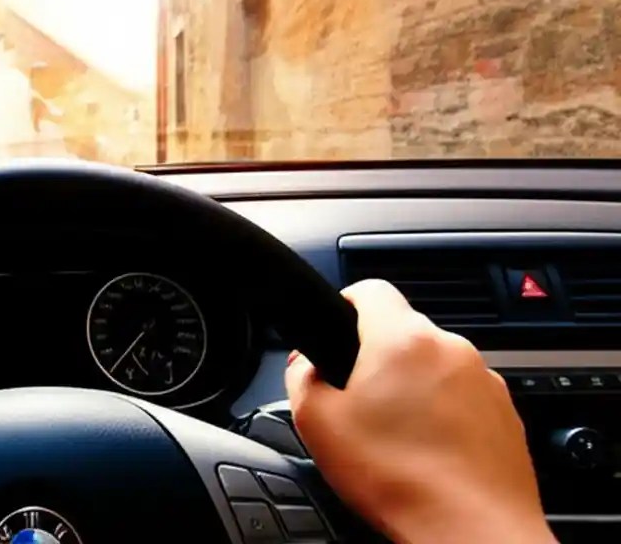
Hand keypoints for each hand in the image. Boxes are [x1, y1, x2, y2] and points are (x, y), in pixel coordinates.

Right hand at [285, 279, 554, 543]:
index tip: (336, 328)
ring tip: (394, 436)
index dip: (344, 304)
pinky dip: (444, 415)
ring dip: (413, 388)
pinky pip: (463, 397)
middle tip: (356, 402)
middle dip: (377, 358)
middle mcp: (451, 348)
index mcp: (402, 339)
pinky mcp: (506, 413)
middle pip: (402, 331)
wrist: (471, 530)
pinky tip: (427, 452)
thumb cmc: (400, 479)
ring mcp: (486, 380)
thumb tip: (306, 365)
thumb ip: (301, 377)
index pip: (369, 289)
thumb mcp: (317, 423)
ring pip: (434, 366)